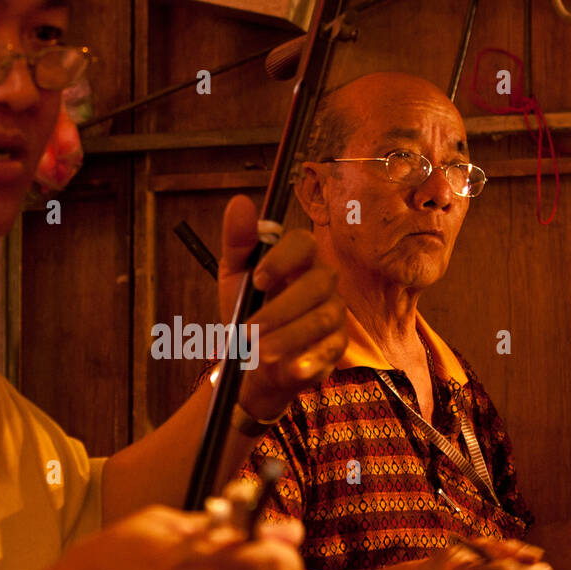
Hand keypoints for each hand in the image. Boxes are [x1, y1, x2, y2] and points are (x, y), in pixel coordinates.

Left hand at [217, 195, 346, 420]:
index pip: (304, 243)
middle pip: (318, 282)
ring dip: (287, 336)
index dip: (282, 258)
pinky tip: (289, 367)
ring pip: (322, 318)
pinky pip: (329, 349)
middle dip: (280, 308)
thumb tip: (239, 202)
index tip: (256, 279)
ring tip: (257, 351)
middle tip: (246, 330)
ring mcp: (334, 313)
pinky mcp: (336, 345)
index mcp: (299, 258)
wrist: (252, 360)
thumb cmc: (246, 310)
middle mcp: (323, 281)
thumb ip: (238, 241)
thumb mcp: (234, 275)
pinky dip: (308, 359)